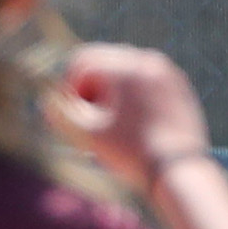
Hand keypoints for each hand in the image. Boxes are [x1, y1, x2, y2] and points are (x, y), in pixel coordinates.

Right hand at [52, 43, 212, 196]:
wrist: (179, 168)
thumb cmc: (130, 151)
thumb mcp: (86, 134)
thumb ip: (61, 113)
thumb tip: (47, 100)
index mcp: (124, 67)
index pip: (81, 60)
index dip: (69, 88)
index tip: (75, 115)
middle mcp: (149, 60)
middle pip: (104, 63)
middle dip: (91, 90)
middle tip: (93, 122)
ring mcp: (168, 72)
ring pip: (125, 73)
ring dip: (112, 95)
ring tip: (114, 125)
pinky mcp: (179, 87)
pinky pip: (146, 83)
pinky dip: (134, 98)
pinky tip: (135, 126)